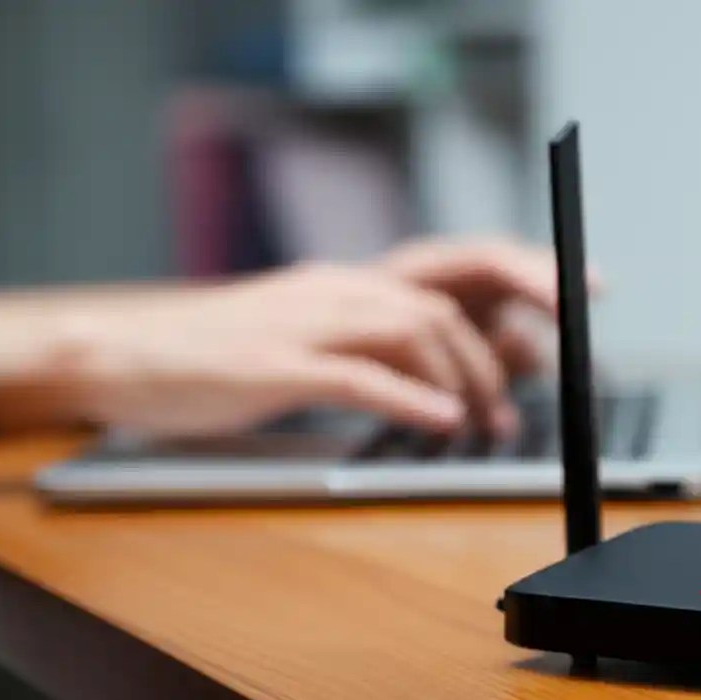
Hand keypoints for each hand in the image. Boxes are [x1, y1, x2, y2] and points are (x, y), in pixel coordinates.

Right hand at [50, 240, 571, 437]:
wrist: (125, 356)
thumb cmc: (221, 356)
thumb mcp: (308, 341)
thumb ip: (373, 349)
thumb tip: (446, 376)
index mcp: (348, 282)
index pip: (450, 272)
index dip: (519, 280)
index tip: (574, 303)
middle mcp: (336, 289)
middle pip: (444, 299)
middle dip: (501, 344)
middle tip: (530, 398)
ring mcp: (305, 324)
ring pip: (411, 332)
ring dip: (464, 380)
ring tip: (488, 426)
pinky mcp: (275, 366)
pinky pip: (358, 377)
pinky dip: (409, 399)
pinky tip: (442, 421)